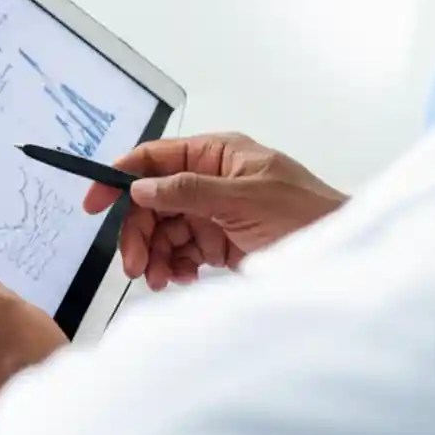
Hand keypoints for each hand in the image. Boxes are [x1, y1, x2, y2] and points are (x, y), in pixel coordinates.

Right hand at [84, 133, 346, 290]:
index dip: (120, 177)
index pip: (155, 158)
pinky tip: (181, 279)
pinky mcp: (223, 243)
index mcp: (218, 154)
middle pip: (154, 201)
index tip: (94, 202)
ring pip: (165, 231)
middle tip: (135, 265)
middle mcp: (213, 180)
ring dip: (155, 255)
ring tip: (160, 279)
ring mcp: (217, 213)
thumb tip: (142, 187)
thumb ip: (190, 190)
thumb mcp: (245, 199)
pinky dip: (176, 267)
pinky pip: (183, 253)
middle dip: (139, 232)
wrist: (340, 254)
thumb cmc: (308, 213)